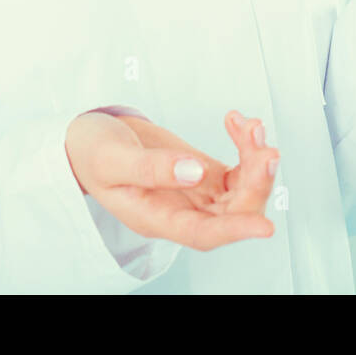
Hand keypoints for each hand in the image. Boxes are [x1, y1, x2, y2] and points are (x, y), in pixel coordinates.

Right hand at [64, 109, 278, 251]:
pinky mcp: (202, 171)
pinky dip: (244, 145)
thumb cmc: (92, 153)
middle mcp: (182, 211)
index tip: (265, 226)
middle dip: (256, 183)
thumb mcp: (112, 159)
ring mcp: (195, 191)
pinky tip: (237, 121)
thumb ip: (151, 168)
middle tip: (265, 151)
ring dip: (255, 160)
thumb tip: (195, 171)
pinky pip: (236, 167)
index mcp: (157, 218)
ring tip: (252, 127)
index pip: (203, 233)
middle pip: (233, 211)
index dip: (236, 231)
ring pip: (241, 189)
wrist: (90, 138)